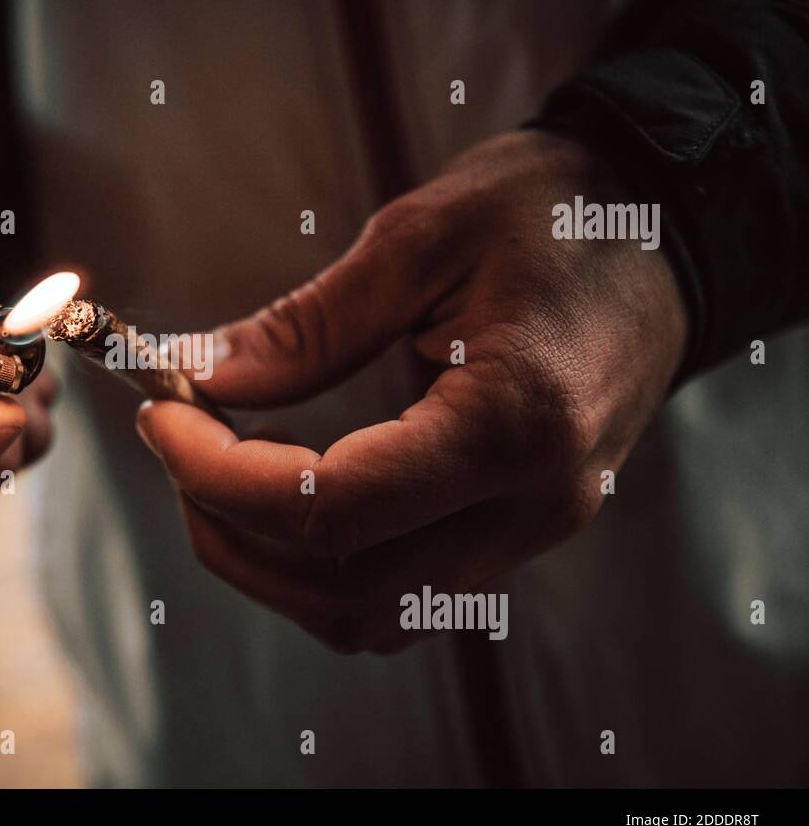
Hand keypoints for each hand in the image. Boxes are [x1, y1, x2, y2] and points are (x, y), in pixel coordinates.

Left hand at [136, 130, 686, 652]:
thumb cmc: (551, 211)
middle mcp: (530, 504)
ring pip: (365, 614)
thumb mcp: (422, 236)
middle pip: (339, 583)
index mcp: (512, 423)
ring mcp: (531, 530)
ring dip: (268, 561)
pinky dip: (320, 567)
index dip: (217, 475)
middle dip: (227, 524)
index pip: (327, 508)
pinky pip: (399, 596)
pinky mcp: (519, 530)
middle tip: (177, 440)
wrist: (663, 232)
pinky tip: (288, 492)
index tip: (163, 415)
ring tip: (221, 469)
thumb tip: (204, 377)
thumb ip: (309, 324)